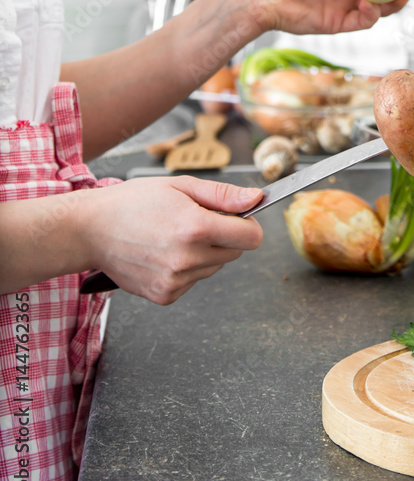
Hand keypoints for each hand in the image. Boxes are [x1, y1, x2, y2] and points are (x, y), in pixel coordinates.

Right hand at [80, 177, 263, 303]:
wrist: (90, 229)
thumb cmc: (133, 202)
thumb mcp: (181, 185)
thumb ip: (223, 194)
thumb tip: (256, 199)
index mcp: (195, 228)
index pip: (251, 238)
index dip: (248, 225)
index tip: (237, 218)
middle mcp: (187, 259)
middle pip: (235, 253)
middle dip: (224, 236)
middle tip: (194, 221)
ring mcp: (175, 281)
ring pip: (214, 267)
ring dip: (204, 252)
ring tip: (173, 235)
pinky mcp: (164, 295)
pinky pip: (193, 281)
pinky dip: (186, 269)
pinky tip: (163, 253)